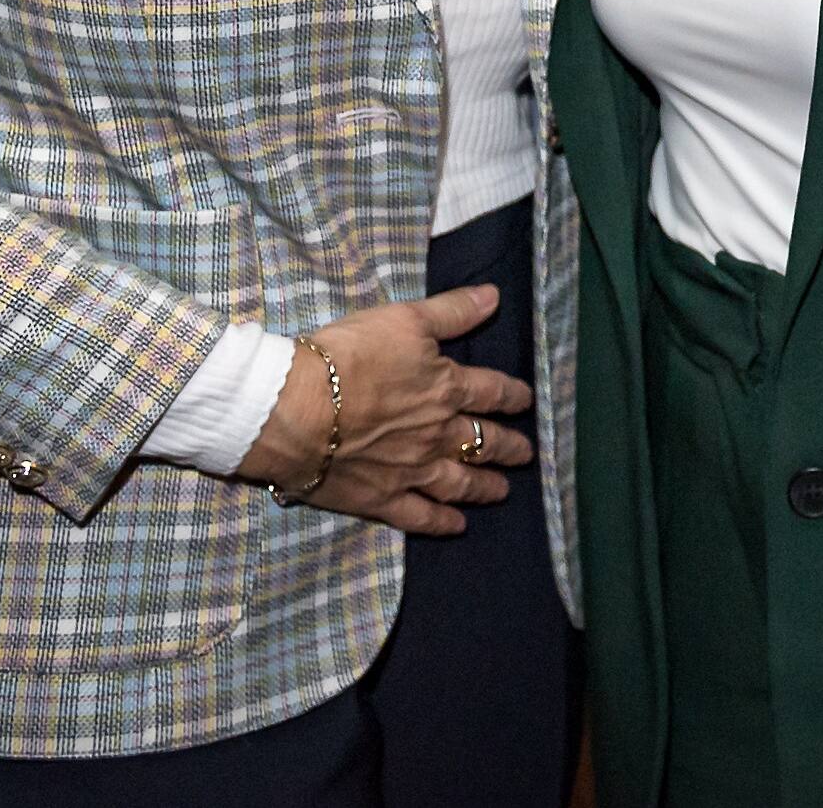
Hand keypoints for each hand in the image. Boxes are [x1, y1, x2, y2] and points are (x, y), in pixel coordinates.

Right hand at [235, 284, 535, 533]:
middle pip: (484, 441)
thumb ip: (453, 311)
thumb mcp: (404, 319)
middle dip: (509, 447)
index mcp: (446, 389)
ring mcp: (413, 471)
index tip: (527, 401)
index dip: (513, 396)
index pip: (492, 392)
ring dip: (485, 487)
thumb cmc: (348, 357)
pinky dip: (442, 523)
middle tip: (526, 454)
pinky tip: (457, 526)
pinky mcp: (382, 499)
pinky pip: (421, 516)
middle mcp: (438, 434)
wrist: (296, 410)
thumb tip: (495, 297)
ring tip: (503, 491)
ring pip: (461, 483)